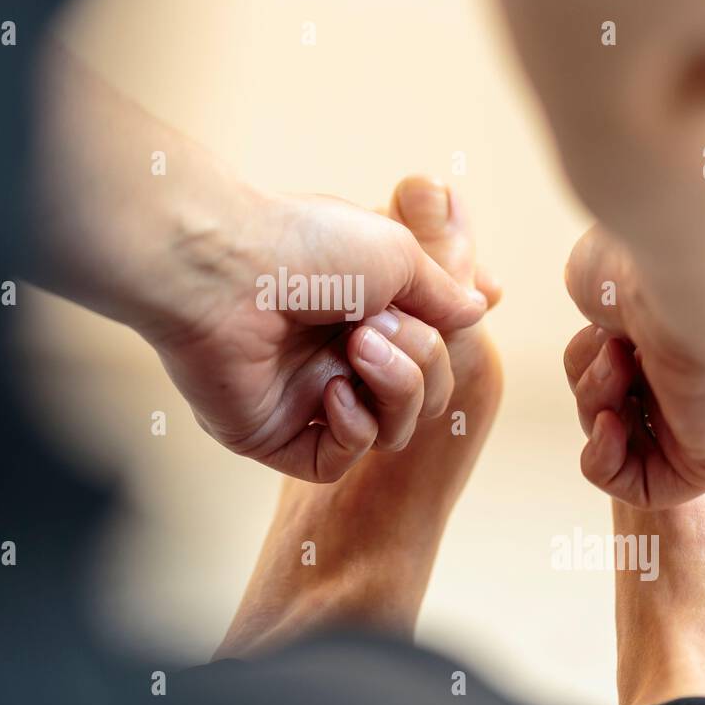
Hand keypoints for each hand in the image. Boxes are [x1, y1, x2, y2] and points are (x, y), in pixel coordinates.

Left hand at [31, 54, 484, 483]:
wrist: (220, 271)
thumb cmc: (304, 246)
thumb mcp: (395, 254)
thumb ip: (440, 291)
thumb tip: (478, 309)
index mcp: (362, 307)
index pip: (432, 343)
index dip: (451, 332)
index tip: (483, 299)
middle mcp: (337, 352)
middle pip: (424, 392)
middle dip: (420, 358)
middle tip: (374, 325)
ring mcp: (306, 396)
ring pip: (392, 428)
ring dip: (393, 388)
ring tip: (356, 349)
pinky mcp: (276, 435)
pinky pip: (340, 458)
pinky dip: (353, 428)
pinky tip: (333, 392)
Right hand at [563, 225, 704, 507]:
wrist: (689, 280)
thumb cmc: (646, 268)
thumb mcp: (604, 293)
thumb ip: (600, 324)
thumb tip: (606, 346)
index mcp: (677, 337)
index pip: (623, 379)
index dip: (591, 369)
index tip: (598, 339)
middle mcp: (698, 381)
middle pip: (614, 409)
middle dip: (594, 380)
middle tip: (610, 347)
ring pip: (617, 441)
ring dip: (597, 401)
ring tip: (619, 361)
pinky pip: (638, 488)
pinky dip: (604, 456)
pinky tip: (611, 418)